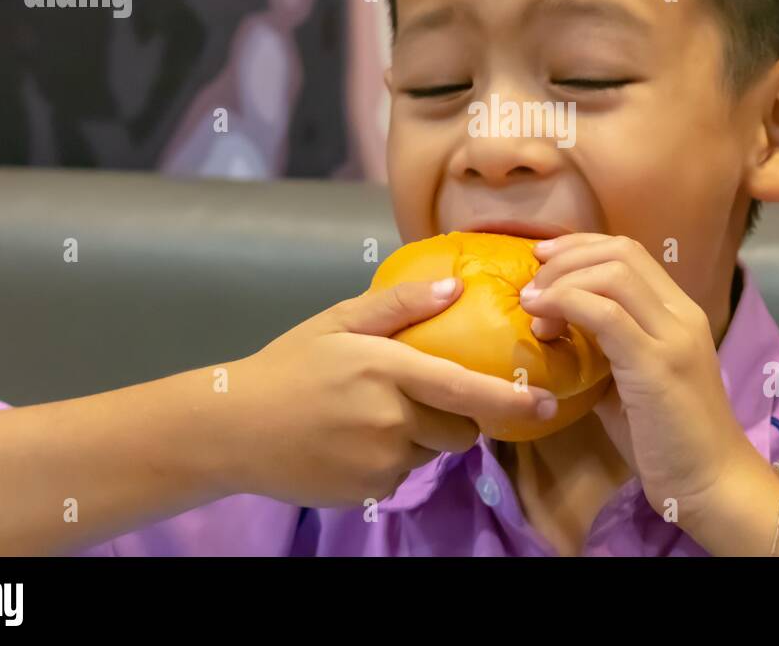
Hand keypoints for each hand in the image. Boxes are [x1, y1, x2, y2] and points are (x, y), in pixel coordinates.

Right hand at [222, 279, 557, 507]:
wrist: (231, 428)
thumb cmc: (288, 365)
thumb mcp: (339, 321)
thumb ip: (400, 305)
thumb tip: (456, 287)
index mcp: (387, 368)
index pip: (466, 389)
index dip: (512, 401)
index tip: (547, 404)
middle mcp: (389, 418)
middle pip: (459, 428)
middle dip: (453, 416)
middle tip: (413, 396)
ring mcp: (378, 461)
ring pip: (430, 452)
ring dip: (419, 437)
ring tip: (371, 416)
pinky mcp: (367, 491)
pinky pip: (401, 475)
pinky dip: (391, 460)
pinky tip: (352, 442)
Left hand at [519, 234, 763, 523]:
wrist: (712, 483)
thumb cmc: (668, 441)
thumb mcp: (629, 383)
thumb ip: (603, 351)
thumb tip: (556, 332)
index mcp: (679, 313)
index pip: (629, 252)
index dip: (580, 246)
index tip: (542, 261)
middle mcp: (682, 314)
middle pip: (620, 252)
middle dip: (565, 258)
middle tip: (532, 288)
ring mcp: (673, 337)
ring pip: (613, 274)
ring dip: (562, 282)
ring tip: (533, 310)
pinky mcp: (658, 365)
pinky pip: (607, 314)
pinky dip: (566, 304)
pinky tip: (541, 318)